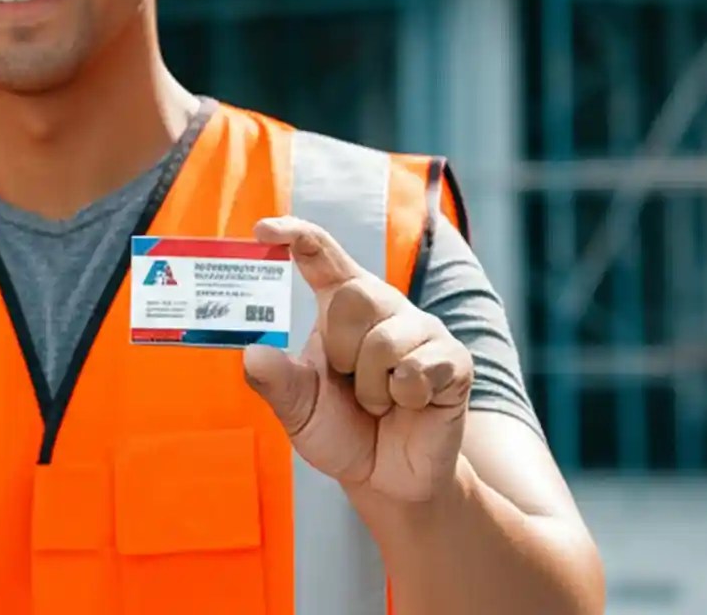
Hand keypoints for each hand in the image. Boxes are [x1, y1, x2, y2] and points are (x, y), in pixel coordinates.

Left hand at [242, 217, 472, 503]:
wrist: (388, 478)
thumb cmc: (342, 431)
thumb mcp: (298, 410)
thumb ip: (276, 383)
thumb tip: (252, 355)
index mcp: (341, 308)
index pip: (321, 255)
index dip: (295, 234)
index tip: (263, 229)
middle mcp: (385, 309)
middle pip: (357, 295)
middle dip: (342, 348)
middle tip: (347, 379)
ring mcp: (423, 332)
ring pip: (385, 341)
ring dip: (370, 387)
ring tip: (379, 402)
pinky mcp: (454, 361)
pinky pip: (418, 370)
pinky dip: (402, 398)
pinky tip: (410, 406)